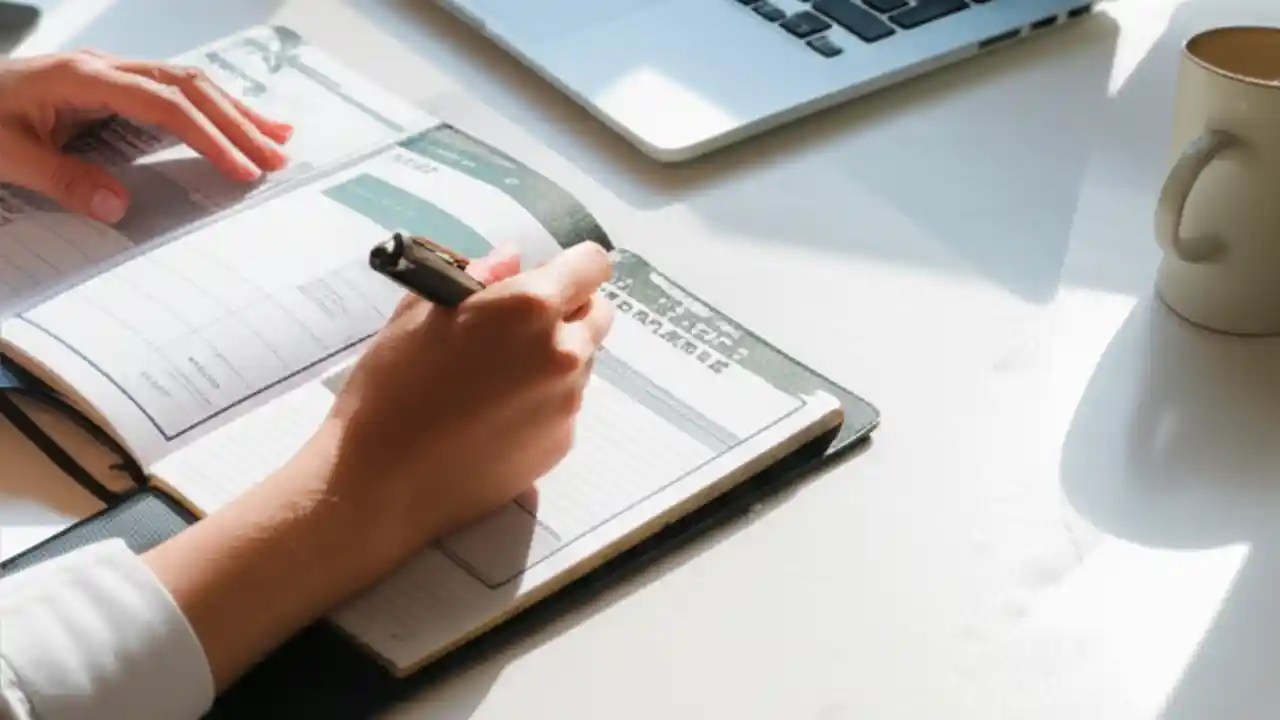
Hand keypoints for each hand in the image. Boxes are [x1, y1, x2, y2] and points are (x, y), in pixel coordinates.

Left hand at [0, 50, 291, 222]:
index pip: (165, 105)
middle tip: (277, 157)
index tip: (240, 170)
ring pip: (188, 83)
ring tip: (278, 136)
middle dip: (238, 123)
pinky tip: (236, 121)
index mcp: (82, 78)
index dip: (208, 137)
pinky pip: (174, 91)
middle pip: (189, 87)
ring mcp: (110, 73)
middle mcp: (105, 68)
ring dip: (235, 111)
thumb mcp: (5, 155)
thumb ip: (62, 180)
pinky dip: (212, 108)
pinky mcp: (111, 87)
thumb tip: (119, 207)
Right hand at [326, 241, 615, 561]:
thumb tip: (513, 259)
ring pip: (582, 362)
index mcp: (530, 308)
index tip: (548, 277)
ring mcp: (567, 403)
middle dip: (569, 311)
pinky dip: (543, 401)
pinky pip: (566, 406)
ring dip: (556, 357)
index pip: (592, 266)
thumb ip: (479, 276)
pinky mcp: (561, 443)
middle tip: (518, 327)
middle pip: (598, 314)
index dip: (572, 267)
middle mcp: (563, 353)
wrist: (384, 479)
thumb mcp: (423, 312)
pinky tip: (495, 416)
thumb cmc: (392, 384)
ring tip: (498, 377)